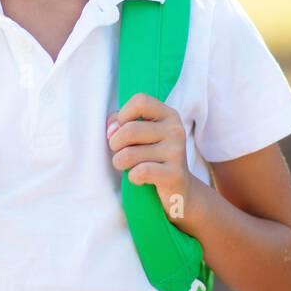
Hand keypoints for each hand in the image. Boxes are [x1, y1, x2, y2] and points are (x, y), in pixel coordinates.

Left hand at [106, 93, 192, 222]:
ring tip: (128, 166)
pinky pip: (140, 172)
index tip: (122, 128)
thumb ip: (121, 123)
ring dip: (120, 162)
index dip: (123, 115)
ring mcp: (177, 152)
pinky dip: (132, 177)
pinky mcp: (175, 174)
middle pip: (129, 130)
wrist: (179, 190)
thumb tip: (111, 129)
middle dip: (115, 144)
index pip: (140, 101)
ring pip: (129, 154)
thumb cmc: (152, 157)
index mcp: (168, 115)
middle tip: (119, 152)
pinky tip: (139, 178)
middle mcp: (175, 130)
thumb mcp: (140, 134)